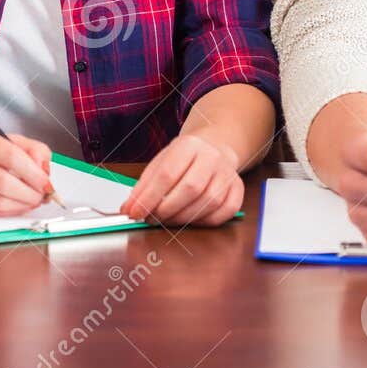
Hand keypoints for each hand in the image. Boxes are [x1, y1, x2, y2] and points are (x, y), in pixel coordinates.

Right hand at [0, 129, 52, 215]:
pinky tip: (17, 207)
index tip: (46, 182)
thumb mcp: (5, 139)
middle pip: (4, 183)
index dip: (33, 173)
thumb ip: (32, 149)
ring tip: (32, 202)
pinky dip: (8, 212)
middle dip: (30, 193)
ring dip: (21, 206)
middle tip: (42, 196)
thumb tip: (44, 169)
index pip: (11, 156)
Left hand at [121, 135, 243, 226]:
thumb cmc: (184, 158)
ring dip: (182, 219)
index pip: (167, 174)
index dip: (148, 197)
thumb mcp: (160, 162)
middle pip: (190, 189)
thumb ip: (143, 186)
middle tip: (151, 219)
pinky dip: (203, 222)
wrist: (214, 147)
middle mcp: (212, 157)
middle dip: (166, 210)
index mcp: (189, 145)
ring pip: (207, 203)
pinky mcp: (238, 189)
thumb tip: (128, 210)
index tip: (134, 213)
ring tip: (167, 220)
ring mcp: (227, 173)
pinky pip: (223, 213)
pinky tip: (189, 220)